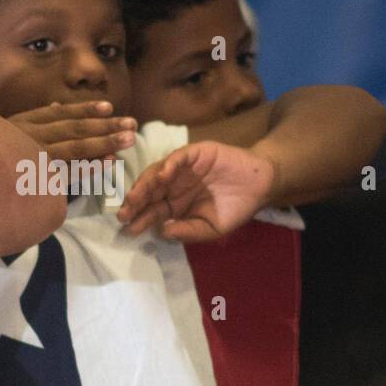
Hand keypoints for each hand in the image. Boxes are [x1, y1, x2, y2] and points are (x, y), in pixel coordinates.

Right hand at [7, 101, 136, 162]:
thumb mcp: (8, 130)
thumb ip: (36, 120)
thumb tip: (59, 106)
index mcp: (24, 124)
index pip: (60, 114)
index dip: (85, 110)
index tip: (109, 108)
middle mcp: (29, 137)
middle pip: (73, 129)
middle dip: (104, 126)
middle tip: (132, 125)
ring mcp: (31, 157)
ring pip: (73, 148)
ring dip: (102, 143)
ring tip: (127, 141)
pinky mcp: (33, 179)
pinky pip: (65, 173)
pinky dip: (87, 169)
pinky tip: (106, 164)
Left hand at [117, 140, 273, 241]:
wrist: (260, 184)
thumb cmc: (235, 208)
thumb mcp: (211, 228)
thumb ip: (188, 231)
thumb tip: (163, 232)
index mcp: (175, 204)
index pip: (152, 211)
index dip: (140, 219)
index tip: (128, 228)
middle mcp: (174, 185)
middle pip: (149, 192)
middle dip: (135, 203)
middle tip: (124, 213)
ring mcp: (183, 168)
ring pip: (157, 174)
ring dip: (145, 184)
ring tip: (135, 197)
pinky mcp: (195, 153)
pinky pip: (177, 157)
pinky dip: (169, 165)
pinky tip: (163, 176)